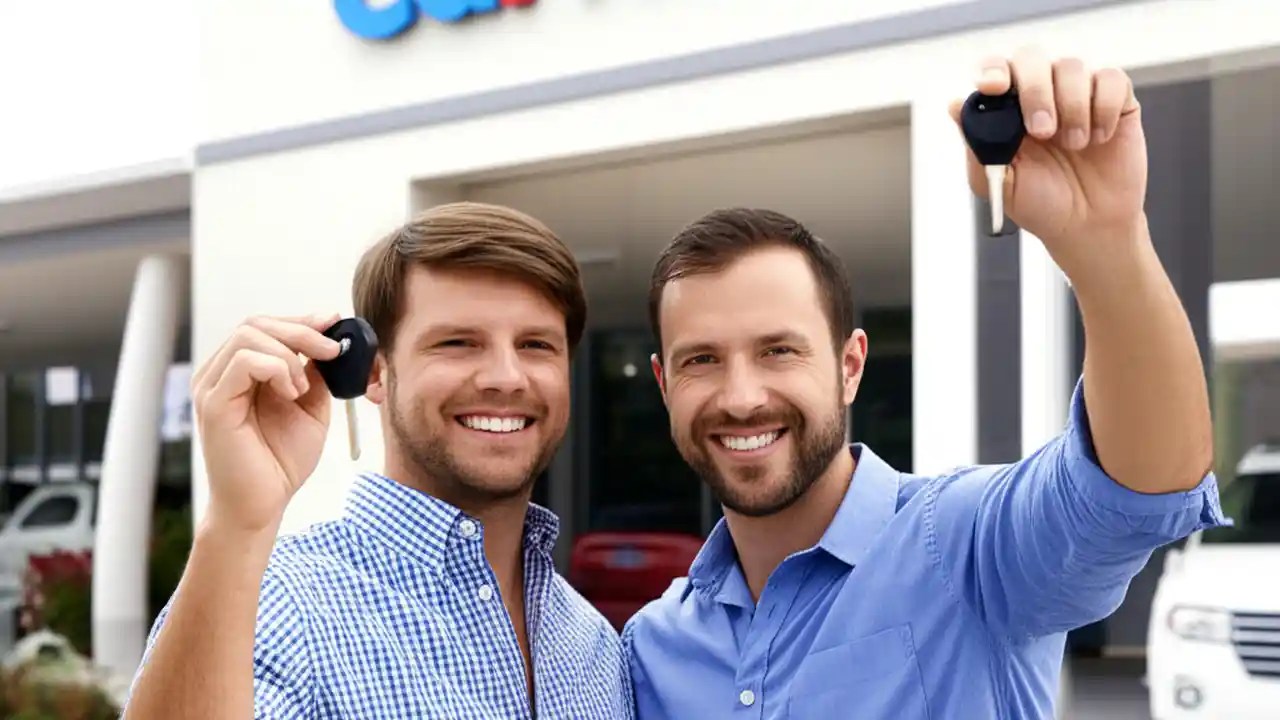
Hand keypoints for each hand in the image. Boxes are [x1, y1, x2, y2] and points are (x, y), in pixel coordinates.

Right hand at [191, 313, 342, 533]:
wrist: (263, 504)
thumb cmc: (281, 461)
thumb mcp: (311, 407)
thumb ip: (316, 374)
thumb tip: (330, 342)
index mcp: (240, 371)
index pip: (264, 325)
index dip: (301, 320)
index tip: (334, 322)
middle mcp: (220, 373)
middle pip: (256, 323)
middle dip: (301, 330)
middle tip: (333, 349)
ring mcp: (213, 386)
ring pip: (248, 335)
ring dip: (289, 352)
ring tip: (304, 387)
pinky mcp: (213, 404)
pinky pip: (244, 361)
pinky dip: (277, 368)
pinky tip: (292, 393)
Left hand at [949, 47, 1146, 250]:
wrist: (1086, 226)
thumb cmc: (1040, 203)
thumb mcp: (997, 183)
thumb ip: (977, 144)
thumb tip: (956, 105)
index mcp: (1008, 110)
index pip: (997, 70)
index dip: (994, 70)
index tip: (995, 87)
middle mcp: (1041, 94)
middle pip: (1032, 58)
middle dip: (1035, 91)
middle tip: (1043, 132)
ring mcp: (1078, 95)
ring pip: (1072, 67)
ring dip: (1072, 107)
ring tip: (1074, 145)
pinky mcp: (1115, 101)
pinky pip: (1111, 80)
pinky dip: (1104, 108)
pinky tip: (1098, 138)